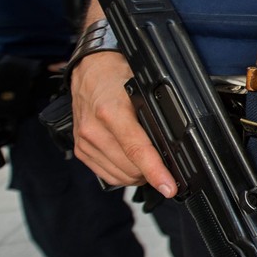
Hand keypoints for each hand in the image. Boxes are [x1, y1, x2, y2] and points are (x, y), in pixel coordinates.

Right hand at [71, 52, 175, 194]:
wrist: (90, 69)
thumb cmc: (117, 76)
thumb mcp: (142, 89)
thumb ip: (156, 115)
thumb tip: (175, 143)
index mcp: (111, 112)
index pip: (137, 150)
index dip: (156, 172)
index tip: (169, 187)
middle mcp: (94, 129)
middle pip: (130, 168)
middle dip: (152, 173)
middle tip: (166, 168)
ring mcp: (85, 141)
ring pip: (119, 176)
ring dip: (138, 176)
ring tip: (150, 165)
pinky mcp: (80, 149)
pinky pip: (106, 175)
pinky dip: (124, 175)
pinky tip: (133, 164)